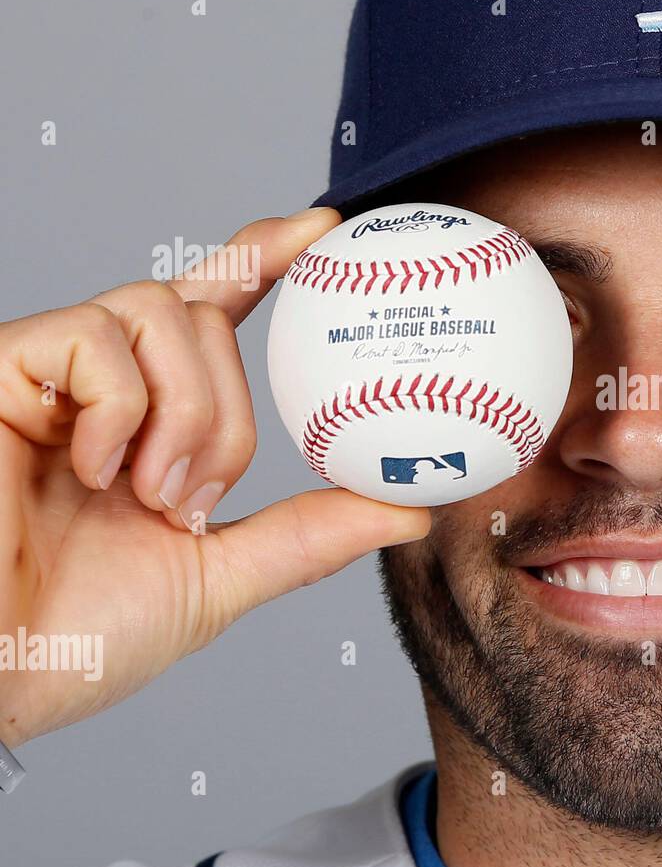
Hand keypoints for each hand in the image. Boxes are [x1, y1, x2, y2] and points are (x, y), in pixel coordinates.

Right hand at [0, 208, 430, 747]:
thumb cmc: (80, 636)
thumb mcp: (220, 575)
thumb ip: (309, 534)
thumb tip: (412, 509)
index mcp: (145, 422)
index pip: (208, 311)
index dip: (262, 258)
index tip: (326, 230)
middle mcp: (96, 385)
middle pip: (201, 316)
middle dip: (225, 414)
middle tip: (195, 501)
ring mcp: (44, 375)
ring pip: (159, 312)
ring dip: (184, 414)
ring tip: (151, 495)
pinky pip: (91, 336)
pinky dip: (118, 410)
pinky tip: (92, 472)